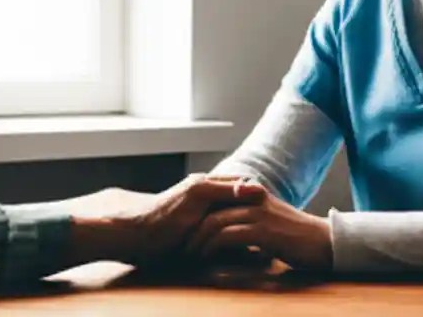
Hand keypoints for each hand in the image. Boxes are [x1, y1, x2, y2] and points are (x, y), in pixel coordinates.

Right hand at [63, 174, 266, 266]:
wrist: (131, 231)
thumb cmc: (158, 235)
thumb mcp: (190, 232)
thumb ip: (211, 228)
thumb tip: (237, 238)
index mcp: (204, 193)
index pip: (240, 190)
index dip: (260, 200)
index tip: (282, 211)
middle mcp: (204, 186)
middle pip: (244, 185)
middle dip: (266, 196)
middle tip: (291, 207)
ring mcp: (199, 188)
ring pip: (237, 185)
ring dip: (258, 193)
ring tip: (282, 205)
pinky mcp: (193, 193)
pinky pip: (223, 191)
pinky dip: (241, 193)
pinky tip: (257, 198)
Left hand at [184, 190, 332, 270]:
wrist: (324, 242)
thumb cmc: (296, 235)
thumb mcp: (270, 218)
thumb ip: (249, 216)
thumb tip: (227, 227)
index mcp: (253, 192)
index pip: (217, 197)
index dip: (199, 213)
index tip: (186, 228)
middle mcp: (253, 198)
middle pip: (211, 207)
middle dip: (193, 227)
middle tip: (181, 243)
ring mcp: (258, 213)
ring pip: (216, 221)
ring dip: (199, 239)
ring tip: (190, 253)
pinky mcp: (263, 231)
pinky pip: (228, 236)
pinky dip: (213, 247)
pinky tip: (207, 257)